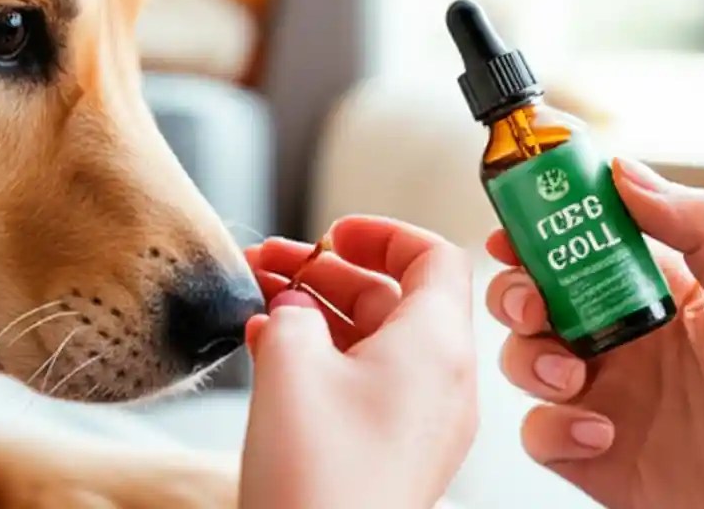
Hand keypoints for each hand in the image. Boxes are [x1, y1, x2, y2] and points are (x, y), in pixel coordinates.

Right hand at [238, 216, 477, 508]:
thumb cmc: (318, 473)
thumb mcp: (290, 361)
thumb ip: (292, 311)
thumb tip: (293, 305)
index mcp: (436, 346)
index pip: (434, 257)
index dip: (381, 233)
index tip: (331, 232)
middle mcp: (443, 381)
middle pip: (396, 298)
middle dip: (329, 273)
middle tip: (273, 263)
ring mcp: (422, 422)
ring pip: (376, 342)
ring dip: (320, 313)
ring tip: (261, 300)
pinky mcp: (395, 452)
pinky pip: (367, 384)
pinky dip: (323, 357)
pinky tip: (268, 348)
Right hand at [487, 158, 703, 508]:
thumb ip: (703, 228)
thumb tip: (628, 174)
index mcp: (662, 290)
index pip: (587, 237)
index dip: (546, 221)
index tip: (520, 212)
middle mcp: (624, 338)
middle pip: (536, 293)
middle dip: (516, 291)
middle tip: (531, 302)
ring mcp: (604, 394)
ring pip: (523, 357)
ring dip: (529, 360)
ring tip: (570, 378)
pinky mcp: (589, 451)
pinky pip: (537, 431)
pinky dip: (553, 430)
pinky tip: (598, 433)